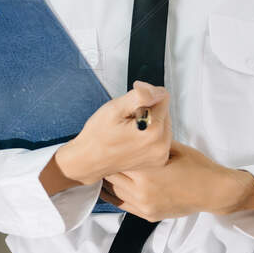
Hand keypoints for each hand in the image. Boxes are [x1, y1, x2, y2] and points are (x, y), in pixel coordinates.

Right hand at [55, 82, 171, 185]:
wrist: (89, 160)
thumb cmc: (98, 136)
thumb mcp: (114, 108)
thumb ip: (140, 96)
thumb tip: (157, 91)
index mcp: (153, 132)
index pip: (162, 97)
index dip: (144, 95)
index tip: (129, 105)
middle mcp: (161, 146)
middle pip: (164, 110)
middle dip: (147, 109)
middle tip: (126, 120)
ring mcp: (160, 155)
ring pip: (163, 122)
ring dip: (149, 121)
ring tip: (129, 131)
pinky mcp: (158, 160)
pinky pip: (161, 136)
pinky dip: (150, 134)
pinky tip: (134, 138)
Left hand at [100, 142, 253, 220]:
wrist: (213, 190)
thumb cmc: (196, 167)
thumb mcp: (173, 148)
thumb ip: (151, 143)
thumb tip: (136, 132)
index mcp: (147, 171)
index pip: (116, 161)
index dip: (109, 153)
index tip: (103, 145)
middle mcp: (142, 191)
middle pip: (112, 177)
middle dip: (106, 167)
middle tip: (99, 157)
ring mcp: (144, 205)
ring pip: (113, 192)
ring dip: (108, 181)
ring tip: (101, 170)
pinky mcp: (147, 214)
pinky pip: (122, 205)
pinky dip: (114, 195)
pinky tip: (109, 187)